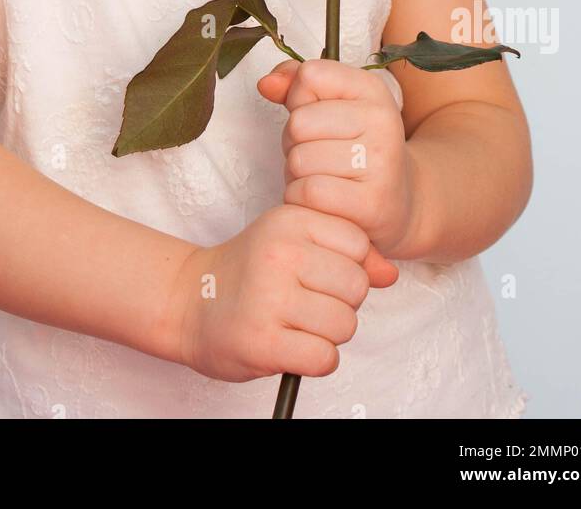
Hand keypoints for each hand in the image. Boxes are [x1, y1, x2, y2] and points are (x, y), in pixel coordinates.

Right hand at [172, 203, 397, 382]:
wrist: (190, 301)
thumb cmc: (249, 272)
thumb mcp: (294, 242)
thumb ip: (346, 252)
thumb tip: (391, 273)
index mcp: (289, 220)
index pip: (358, 243)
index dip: (348, 264)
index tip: (319, 272)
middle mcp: (280, 254)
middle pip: (357, 287)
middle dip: (342, 302)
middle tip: (308, 303)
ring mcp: (269, 298)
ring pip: (345, 325)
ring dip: (328, 334)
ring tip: (298, 324)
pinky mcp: (263, 342)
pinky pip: (324, 358)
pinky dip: (316, 360)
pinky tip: (293, 346)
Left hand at [257, 57, 417, 255]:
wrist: (397, 201)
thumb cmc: (352, 148)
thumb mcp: (330, 106)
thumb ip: (294, 85)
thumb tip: (266, 85)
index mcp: (372, 89)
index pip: (309, 76)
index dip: (299, 100)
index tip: (319, 119)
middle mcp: (383, 121)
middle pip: (298, 123)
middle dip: (294, 143)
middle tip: (318, 156)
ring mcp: (381, 163)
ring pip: (299, 160)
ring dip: (296, 175)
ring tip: (321, 178)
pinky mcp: (372, 202)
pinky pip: (309, 192)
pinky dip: (302, 199)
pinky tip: (322, 200)